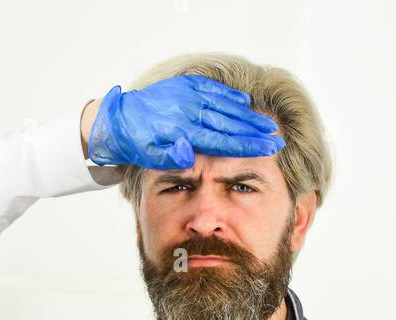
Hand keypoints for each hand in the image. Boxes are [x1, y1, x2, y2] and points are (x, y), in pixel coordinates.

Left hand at [87, 74, 285, 168]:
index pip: (222, 141)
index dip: (247, 146)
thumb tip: (189, 155)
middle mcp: (189, 110)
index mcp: (182, 131)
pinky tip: (245, 104)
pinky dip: (230, 97)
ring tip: (267, 125)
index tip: (267, 149)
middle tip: (276, 139)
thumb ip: (170, 157)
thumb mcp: (149, 156)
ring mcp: (188, 95)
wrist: (119, 117)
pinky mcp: (186, 85)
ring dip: (248, 116)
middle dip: (255, 132)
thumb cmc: (137, 142)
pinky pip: (214, 90)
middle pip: (229, 123)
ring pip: (225, 106)